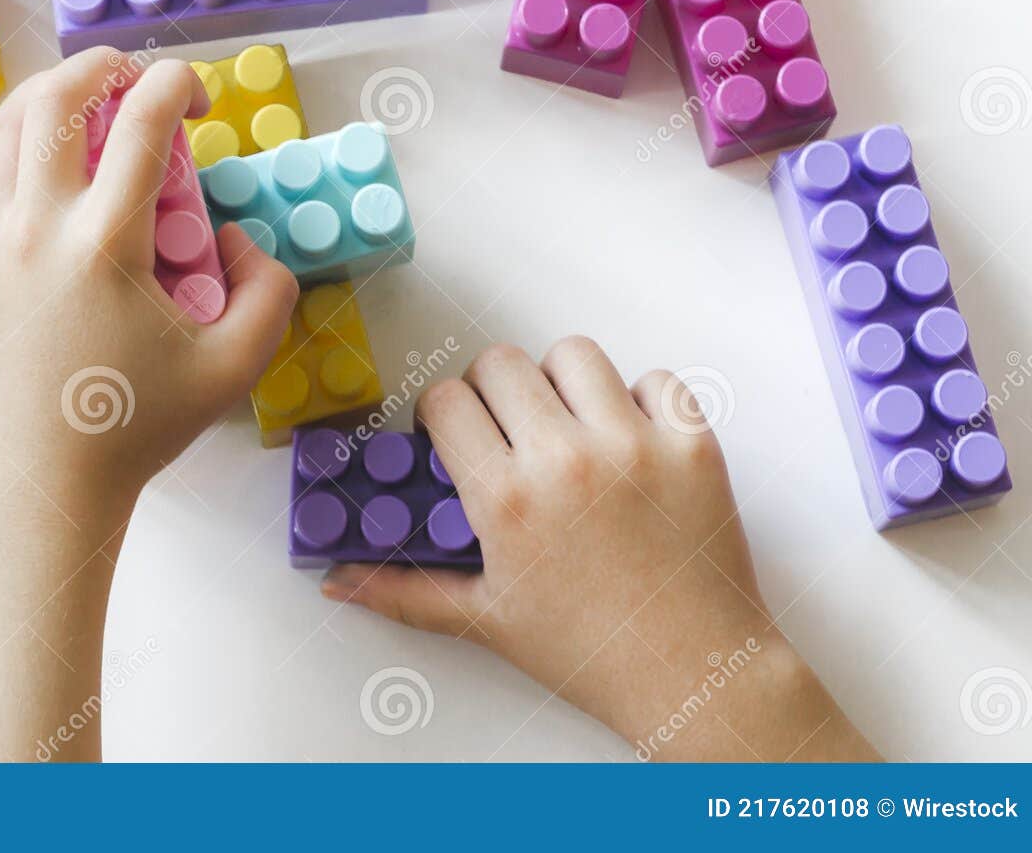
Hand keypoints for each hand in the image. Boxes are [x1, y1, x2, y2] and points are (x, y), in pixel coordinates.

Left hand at [0, 48, 297, 760]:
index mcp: (103, 242)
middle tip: (142, 77)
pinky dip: (24, 137)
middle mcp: (36, 224)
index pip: (138, 123)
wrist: (37, 484)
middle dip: (102, 66)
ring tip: (95, 101)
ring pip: (8, 123)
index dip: (174, 84)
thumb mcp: (233, 369)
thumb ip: (267, 291)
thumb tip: (238, 237)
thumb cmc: (134, 430)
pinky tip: (60, 162)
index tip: (197, 89)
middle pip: (55, 97)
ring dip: (54, 92)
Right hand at [322, 336, 877, 761]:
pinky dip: (641, 399)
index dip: (442, 414)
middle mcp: (565, 460)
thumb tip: (337, 581)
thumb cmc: (591, 654)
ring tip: (569, 425)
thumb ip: (403, 591)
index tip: (456, 436)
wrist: (695, 678)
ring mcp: (635, 446)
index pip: (445, 399)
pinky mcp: (693, 445)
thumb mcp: (486, 621)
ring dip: (562, 381)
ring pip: (574, 354)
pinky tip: (630, 440)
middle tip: (507, 429)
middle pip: (500, 362)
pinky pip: (656, 379)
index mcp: (506, 500)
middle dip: (492, 390)